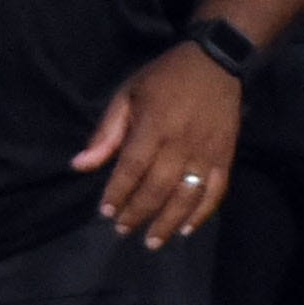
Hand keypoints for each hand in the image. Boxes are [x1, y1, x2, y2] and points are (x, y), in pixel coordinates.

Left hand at [72, 42, 244, 248]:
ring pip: (186, 196)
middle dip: (137, 213)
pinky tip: (187, 229)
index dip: (118, 192)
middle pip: (157, 188)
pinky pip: (215, 191)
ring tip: (151, 241)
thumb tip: (79, 165)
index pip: (132, 168)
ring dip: (168, 222)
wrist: (217, 63)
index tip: (105, 212)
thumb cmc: (165, 78)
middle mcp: (180, 144)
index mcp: (153, 126)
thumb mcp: (127, 94)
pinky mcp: (225, 156)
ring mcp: (206, 152)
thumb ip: (106, 133)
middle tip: (122, 229)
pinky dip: (202, 213)